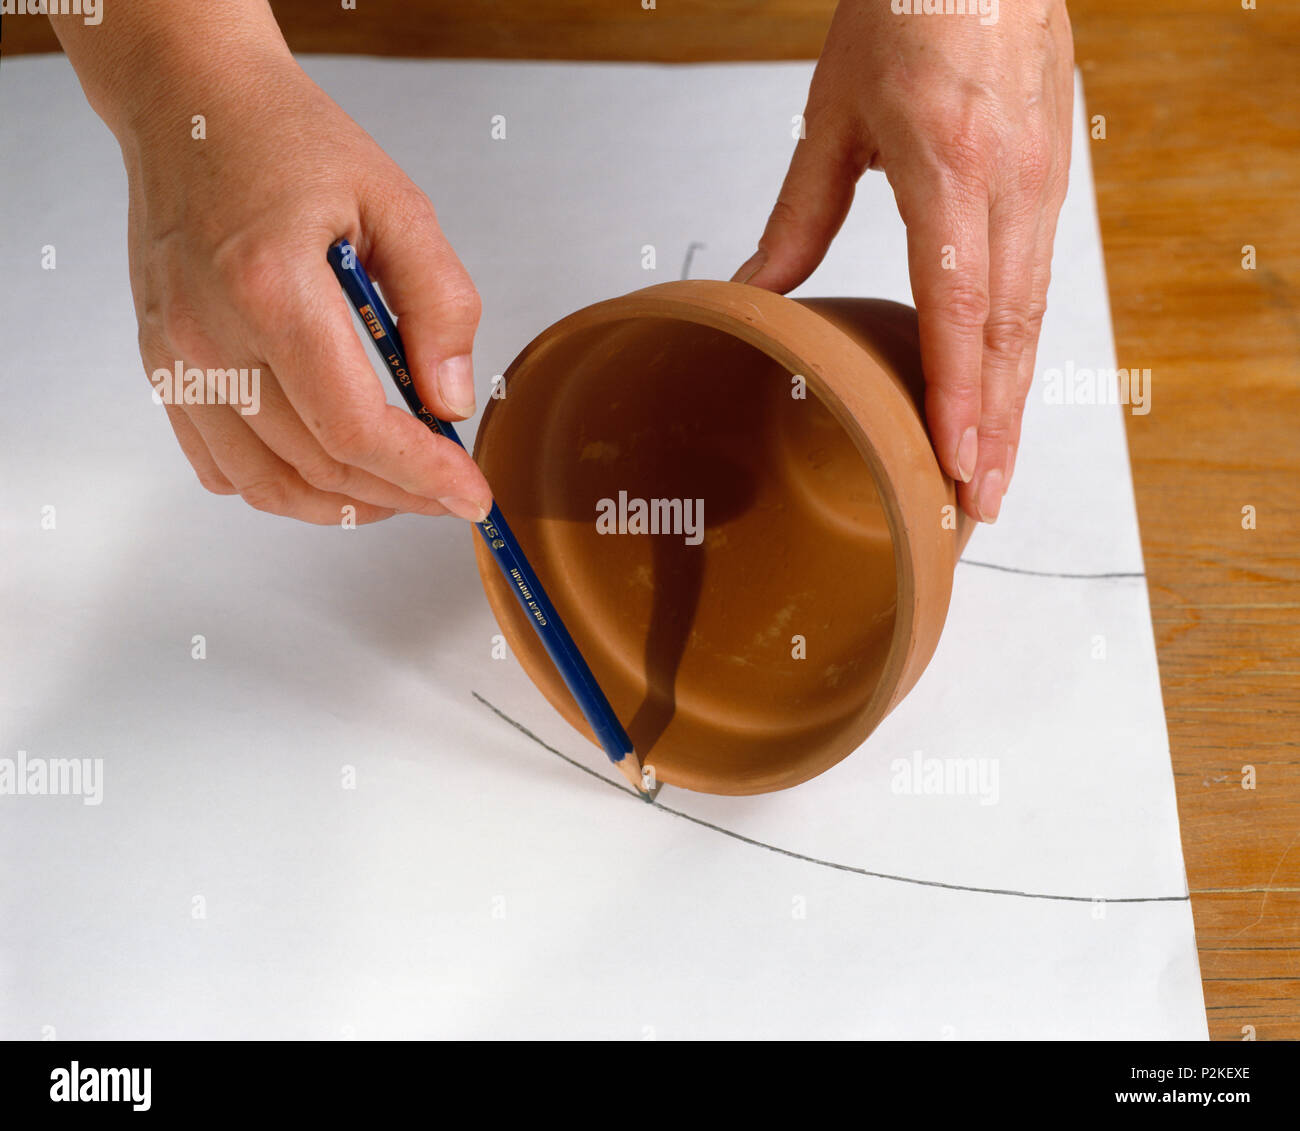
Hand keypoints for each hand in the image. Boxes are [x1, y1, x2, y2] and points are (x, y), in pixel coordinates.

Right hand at [104, 39, 491, 524]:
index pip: (353, 427)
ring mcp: (175, 358)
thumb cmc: (287, 140)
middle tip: (449, 489)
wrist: (190, 105)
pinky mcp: (161, 368)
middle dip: (398, 494)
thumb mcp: (397, 203)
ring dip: (343, 504)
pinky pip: (219, 466)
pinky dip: (281, 486)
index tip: (469, 494)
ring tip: (398, 489)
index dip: (422, 474)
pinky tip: (329, 468)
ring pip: (265, 484)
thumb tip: (451, 401)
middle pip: (316, 465)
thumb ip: (438, 304)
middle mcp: (208, 335)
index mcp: (270, 288)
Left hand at [734, 0, 1073, 522]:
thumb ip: (799, 214)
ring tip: (995, 473)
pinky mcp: (1053, 181)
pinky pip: (1037, 284)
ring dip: (1015, 403)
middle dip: (997, 427)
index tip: (954, 460)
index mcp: (949, 166)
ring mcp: (1042, 184)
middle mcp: (1009, 184)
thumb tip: (757, 288)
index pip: (958, 304)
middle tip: (980, 504)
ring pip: (1031, 317)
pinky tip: (1004, 395)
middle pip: (1006, 332)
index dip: (958, 391)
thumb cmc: (908, 10)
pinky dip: (1019, 352)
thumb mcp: (835, 115)